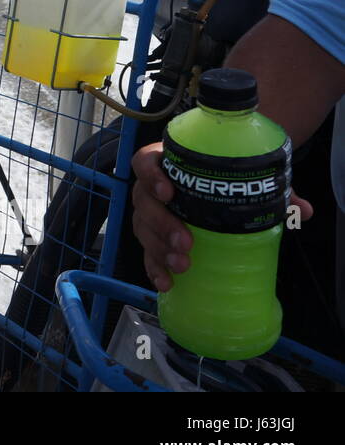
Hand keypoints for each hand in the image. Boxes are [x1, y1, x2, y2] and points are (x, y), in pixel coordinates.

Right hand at [131, 142, 312, 291]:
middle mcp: (152, 188)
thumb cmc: (225, 179)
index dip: (150, 175)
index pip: (145, 161)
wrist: (220, 191)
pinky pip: (146, 253)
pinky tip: (167, 282)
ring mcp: (151, 214)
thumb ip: (272, 189)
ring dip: (158, 248)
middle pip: (142, 201)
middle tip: (186, 242)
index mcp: (168, 164)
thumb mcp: (247, 178)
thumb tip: (303, 210)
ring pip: (142, 228)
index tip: (168, 191)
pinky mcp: (154, 238)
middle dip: (161, 223)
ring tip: (182, 265)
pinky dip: (154, 268)